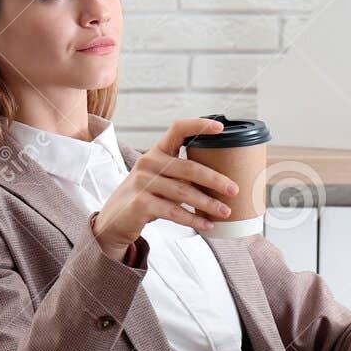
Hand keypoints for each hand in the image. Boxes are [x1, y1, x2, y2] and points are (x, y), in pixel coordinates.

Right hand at [91, 117, 238, 259]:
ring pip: (183, 192)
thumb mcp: (162, 177)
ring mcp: (142, 182)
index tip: (221, 128)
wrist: (115, 218)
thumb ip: (184, 173)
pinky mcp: (140, 203)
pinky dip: (193, 219)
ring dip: (208, 203)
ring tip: (226, 211)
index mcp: (158, 150)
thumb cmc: (148, 195)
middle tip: (234, 189)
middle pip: (189, 167)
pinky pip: (173, 212)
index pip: (178, 129)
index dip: (199, 125)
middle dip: (215, 179)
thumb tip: (225, 181)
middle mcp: (148, 162)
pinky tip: (207, 224)